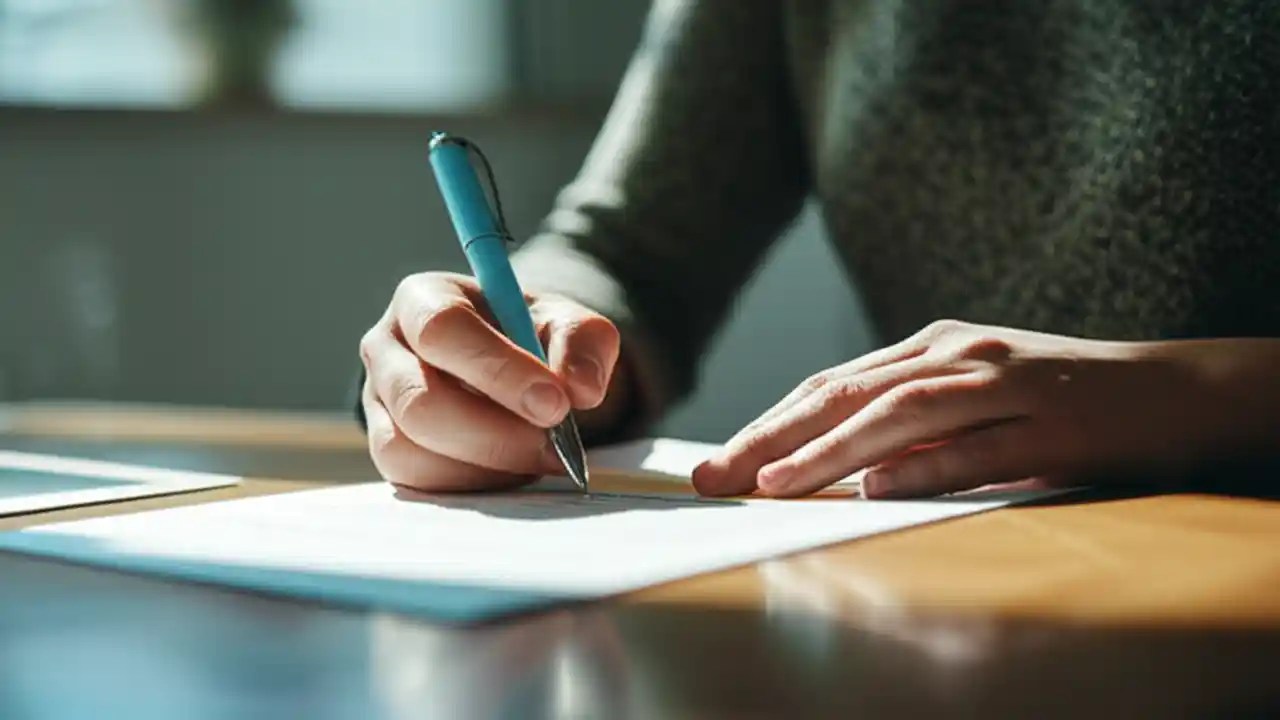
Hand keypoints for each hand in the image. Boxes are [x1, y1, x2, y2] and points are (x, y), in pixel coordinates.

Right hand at [360, 272, 620, 491]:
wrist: (509, 368)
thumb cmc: (529, 337)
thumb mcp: (567, 324)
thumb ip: (583, 344)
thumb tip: (580, 388)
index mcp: (423, 298)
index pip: (442, 329)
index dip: (497, 370)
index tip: (554, 403)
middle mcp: (386, 347)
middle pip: (418, 400)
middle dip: (495, 434)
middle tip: (555, 445)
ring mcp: (379, 402)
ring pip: (409, 449)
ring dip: (484, 465)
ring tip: (538, 456)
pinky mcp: (385, 448)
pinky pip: (415, 480)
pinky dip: (470, 484)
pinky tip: (511, 470)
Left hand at [693, 320, 1277, 498]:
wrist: (1167, 390)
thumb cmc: (1056, 399)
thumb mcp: (972, 394)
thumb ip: (909, 419)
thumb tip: (836, 464)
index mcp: (933, 347)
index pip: (832, 384)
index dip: (769, 423)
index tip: (719, 461)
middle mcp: (959, 356)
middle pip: (849, 393)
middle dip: (774, 437)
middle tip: (718, 476)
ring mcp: (1005, 387)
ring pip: (901, 414)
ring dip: (832, 451)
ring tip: (775, 484)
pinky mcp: (1049, 428)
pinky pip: (978, 449)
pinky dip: (924, 467)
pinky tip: (878, 488)